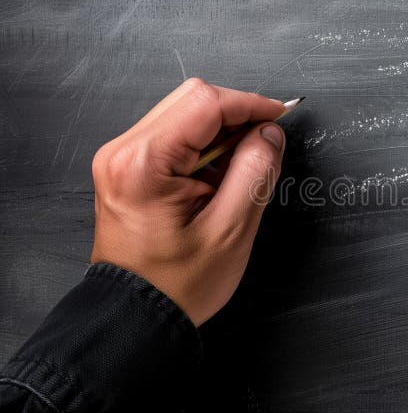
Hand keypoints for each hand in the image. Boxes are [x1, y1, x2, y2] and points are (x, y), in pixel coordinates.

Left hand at [90, 78, 285, 325]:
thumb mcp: (231, 230)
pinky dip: (205, 145)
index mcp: (143, 163)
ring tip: (239, 169)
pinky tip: (218, 174)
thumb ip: (256, 171)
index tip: (280, 116)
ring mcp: (122, 157)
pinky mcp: (129, 165)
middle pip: (193, 99)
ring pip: (185, 112)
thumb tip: (270, 132)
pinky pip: (174, 134)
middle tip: (265, 143)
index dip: (251, 104)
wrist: (138, 313)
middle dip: (237, 115)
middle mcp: (124, 152)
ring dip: (222, 132)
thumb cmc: (176, 285)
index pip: (206, 103)